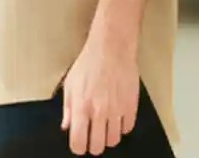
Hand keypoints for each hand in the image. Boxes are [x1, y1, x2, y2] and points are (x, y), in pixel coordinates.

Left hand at [60, 37, 139, 154]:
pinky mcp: (131, 107)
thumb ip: (68, 108)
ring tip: (104, 129)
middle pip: (98, 146)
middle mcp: (100, 112)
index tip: (78, 146)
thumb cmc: (89, 64)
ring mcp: (117, 111)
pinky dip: (122, 128)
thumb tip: (67, 126)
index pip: (79, 141)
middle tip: (92, 140)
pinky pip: (128, 128)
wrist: (111, 50)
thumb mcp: (70, 85)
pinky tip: (116, 120)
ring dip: (108, 138)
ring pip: (114, 140)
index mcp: (82, 107)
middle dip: (93, 146)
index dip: (78, 147)